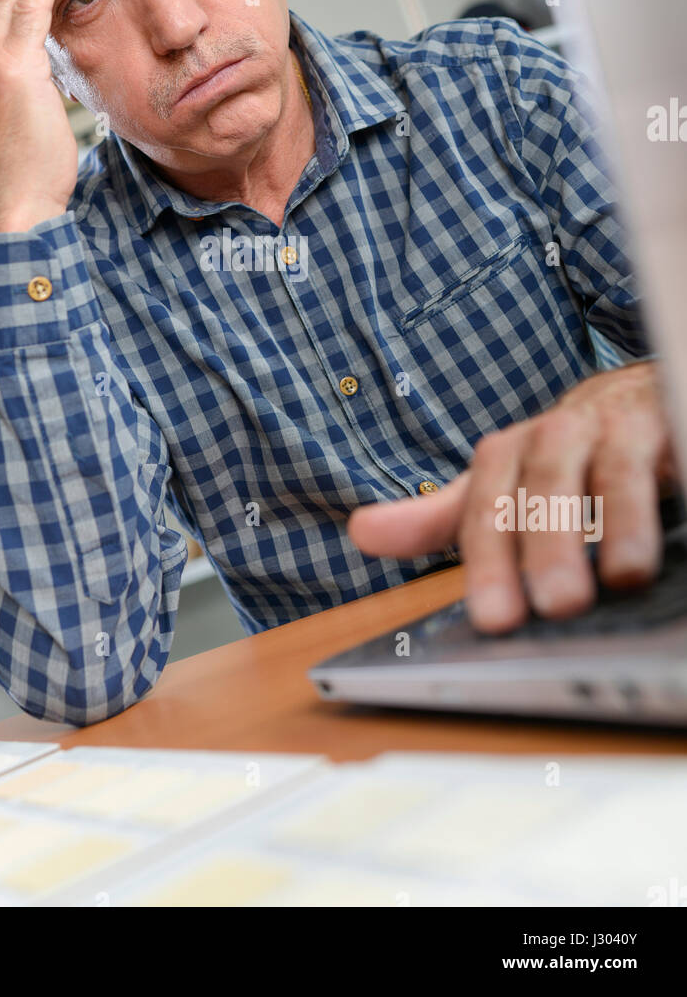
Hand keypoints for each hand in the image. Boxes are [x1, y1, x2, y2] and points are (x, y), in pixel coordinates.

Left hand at [348, 360, 680, 631]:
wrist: (628, 397)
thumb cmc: (559, 458)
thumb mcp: (497, 488)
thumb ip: (438, 517)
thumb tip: (362, 530)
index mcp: (508, 455)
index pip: (488, 511)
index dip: (490, 564)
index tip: (496, 620)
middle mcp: (559, 436)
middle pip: (546, 486)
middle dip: (550, 544)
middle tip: (559, 605)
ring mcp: (617, 427)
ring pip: (614, 469)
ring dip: (619, 519)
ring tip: (624, 576)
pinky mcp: (666, 419)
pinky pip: (671, 448)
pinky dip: (674, 479)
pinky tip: (680, 510)